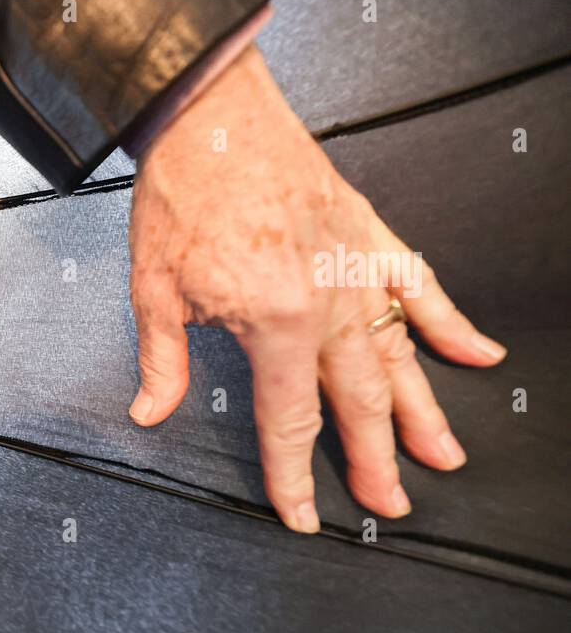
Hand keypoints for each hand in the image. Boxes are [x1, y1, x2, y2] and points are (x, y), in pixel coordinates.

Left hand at [128, 45, 506, 532]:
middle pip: (359, 405)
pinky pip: (423, 289)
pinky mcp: (370, 238)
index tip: (302, 517)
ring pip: (402, 359)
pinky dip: (453, 324)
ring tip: (443, 457)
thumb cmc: (185, 194)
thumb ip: (163, 362)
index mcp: (275, 324)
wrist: (212, 115)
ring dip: (424, 414)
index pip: (289, 424)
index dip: (294, 480)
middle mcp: (329, 305)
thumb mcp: (154, 290)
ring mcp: (358, 271)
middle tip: (389, 506)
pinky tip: (480, 356)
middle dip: (376, 464)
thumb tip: (152, 412)